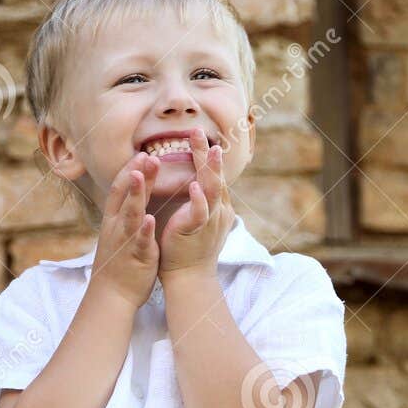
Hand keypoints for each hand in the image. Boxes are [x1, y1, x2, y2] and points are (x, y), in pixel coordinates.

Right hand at [88, 151, 161, 309]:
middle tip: (148, 155)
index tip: (141, 154)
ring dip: (136, 194)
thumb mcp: (120, 233)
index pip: (119, 190)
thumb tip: (135, 195)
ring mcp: (125, 241)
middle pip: (124, 195)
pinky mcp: (135, 256)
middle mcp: (117, 226)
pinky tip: (149, 218)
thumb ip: (127, 214)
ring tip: (142, 175)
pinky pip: (139, 241)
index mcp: (114, 220)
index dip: (129, 171)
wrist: (111, 295)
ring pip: (130, 213)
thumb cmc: (120, 264)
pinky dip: (143, 230)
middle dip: (135, 174)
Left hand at [157, 128, 235, 279]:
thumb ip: (200, 201)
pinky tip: (194, 185)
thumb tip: (198, 183)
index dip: (208, 156)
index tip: (199, 135)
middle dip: (209, 154)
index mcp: (217, 207)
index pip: (214, 176)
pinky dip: (199, 199)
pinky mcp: (197, 232)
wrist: (189, 277)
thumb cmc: (189, 249)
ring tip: (209, 149)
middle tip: (199, 130)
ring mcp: (210, 221)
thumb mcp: (199, 219)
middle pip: (215, 177)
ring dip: (210, 169)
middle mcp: (218, 211)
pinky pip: (200, 213)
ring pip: (212, 190)